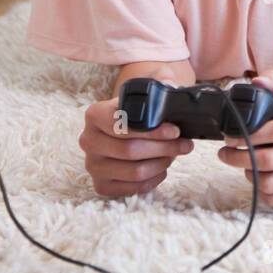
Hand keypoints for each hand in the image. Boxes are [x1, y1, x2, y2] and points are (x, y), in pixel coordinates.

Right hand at [79, 96, 194, 196]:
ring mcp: (93, 165)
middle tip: (184, 144)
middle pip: (130, 151)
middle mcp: (88, 140)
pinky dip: (153, 179)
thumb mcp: (150, 89)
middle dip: (164, 148)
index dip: (152, 131)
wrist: (127, 123)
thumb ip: (161, 83)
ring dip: (161, 163)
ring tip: (173, 154)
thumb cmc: (140, 107)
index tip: (175, 130)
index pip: (122, 125)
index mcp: (94, 114)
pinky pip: (133, 188)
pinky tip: (162, 167)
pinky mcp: (101, 184)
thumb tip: (172, 89)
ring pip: (134, 171)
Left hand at [216, 70, 272, 206]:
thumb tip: (257, 82)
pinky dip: (261, 191)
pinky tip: (259, 177)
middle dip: (239, 158)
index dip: (249, 136)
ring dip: (249, 175)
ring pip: (270, 183)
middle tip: (226, 154)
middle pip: (270, 161)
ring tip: (244, 165)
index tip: (231, 137)